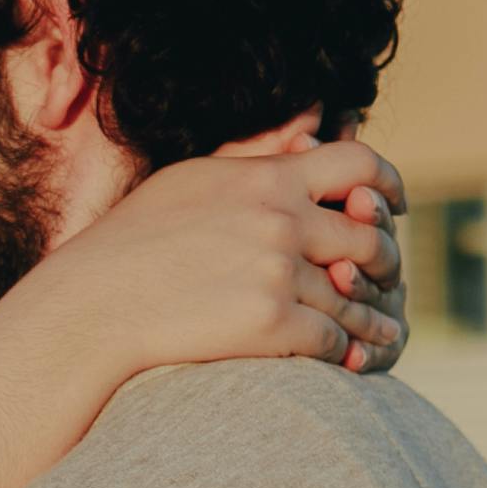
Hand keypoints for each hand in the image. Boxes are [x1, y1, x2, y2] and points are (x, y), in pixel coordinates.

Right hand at [19, 134, 406, 378]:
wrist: (92, 305)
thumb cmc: (133, 242)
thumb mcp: (194, 180)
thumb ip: (257, 157)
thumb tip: (309, 126)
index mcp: (266, 179)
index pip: (360, 164)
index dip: (388, 186)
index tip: (393, 207)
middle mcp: (280, 221)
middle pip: (369, 237)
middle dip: (385, 262)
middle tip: (386, 279)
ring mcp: (278, 273)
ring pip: (355, 298)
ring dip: (372, 318)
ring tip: (383, 333)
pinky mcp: (272, 324)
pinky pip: (335, 340)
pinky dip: (346, 352)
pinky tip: (347, 361)